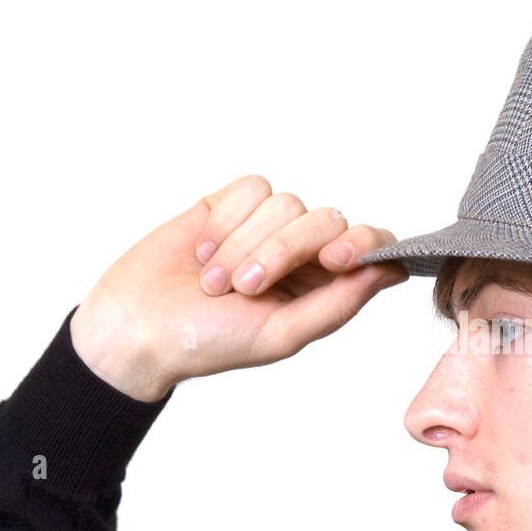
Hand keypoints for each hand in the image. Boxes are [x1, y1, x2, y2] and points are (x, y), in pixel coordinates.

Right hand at [71, 175, 408, 401]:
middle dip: (282, 251)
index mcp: (326, 286)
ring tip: (214, 281)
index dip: (360, 244)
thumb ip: (340, 303)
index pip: (369, 246)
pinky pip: (251, 188)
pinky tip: (204, 251)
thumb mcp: (282, 334)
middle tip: (244, 288)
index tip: (335, 261)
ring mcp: (267, 225)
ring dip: (244, 244)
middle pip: (326, 219)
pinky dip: (226, 220)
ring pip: (286, 202)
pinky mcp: (231, 203)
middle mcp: (303, 252)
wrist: (139, 327)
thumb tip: (393, 271)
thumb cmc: (211, 342)